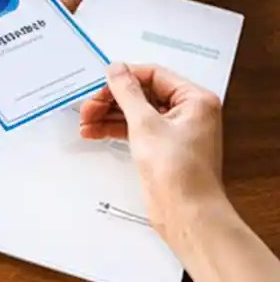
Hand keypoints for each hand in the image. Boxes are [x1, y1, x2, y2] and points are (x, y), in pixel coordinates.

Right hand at [78, 62, 227, 247]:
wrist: (187, 212)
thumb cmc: (179, 171)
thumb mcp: (145, 124)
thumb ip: (127, 93)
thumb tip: (116, 69)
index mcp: (195, 100)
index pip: (154, 75)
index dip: (125, 77)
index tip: (100, 83)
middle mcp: (188, 112)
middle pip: (143, 94)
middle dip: (112, 100)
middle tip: (88, 107)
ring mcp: (175, 131)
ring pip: (136, 113)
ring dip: (109, 115)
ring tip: (85, 122)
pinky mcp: (163, 149)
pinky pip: (135, 130)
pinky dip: (115, 130)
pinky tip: (94, 132)